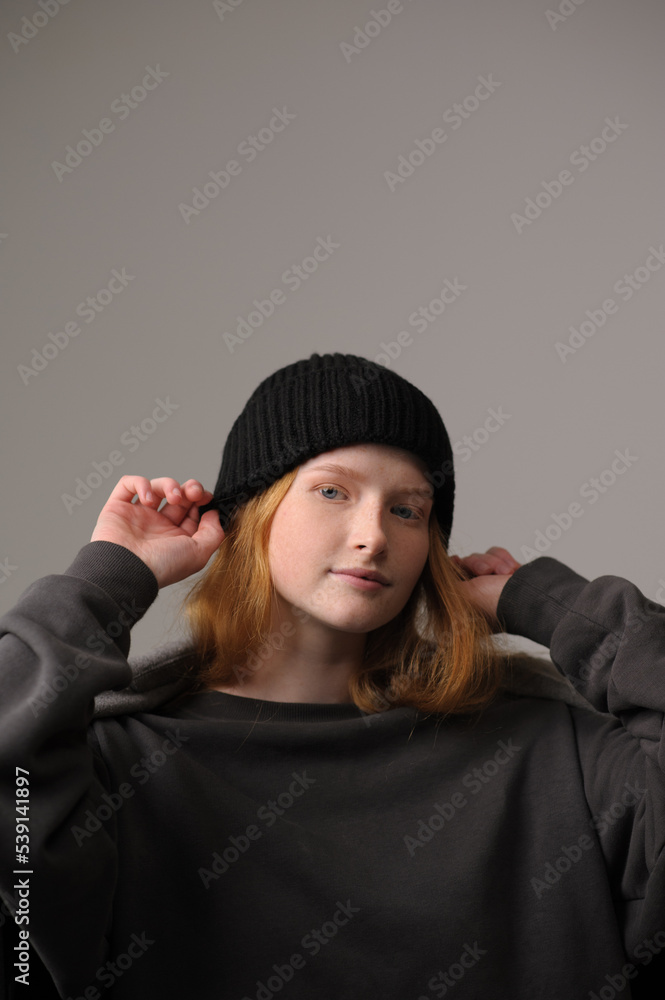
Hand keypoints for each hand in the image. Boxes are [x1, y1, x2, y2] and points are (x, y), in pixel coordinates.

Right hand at [90, 476, 225, 588]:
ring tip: (173, 497)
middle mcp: (157, 526)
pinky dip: (140, 484)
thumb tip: (214, 513)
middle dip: (189, 489)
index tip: (206, 498)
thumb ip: (213, 533)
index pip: (192, 511)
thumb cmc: (162, 566)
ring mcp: (137, 516)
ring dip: (168, 485)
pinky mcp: (117, 508)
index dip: (201, 500)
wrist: (127, 570)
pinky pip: (128, 485)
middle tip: (193, 492)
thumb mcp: (199, 553)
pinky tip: (149, 499)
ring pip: (156, 487)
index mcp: (175, 537)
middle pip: (177, 496)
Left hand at [450, 546, 521, 631]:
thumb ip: (445, 582)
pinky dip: (504, 559)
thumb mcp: (460, 594)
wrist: (529, 598)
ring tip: (504, 573)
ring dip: (492, 562)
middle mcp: (478, 596)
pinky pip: (497, 554)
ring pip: (481, 557)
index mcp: (465, 606)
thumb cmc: (495, 603)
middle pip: (465, 565)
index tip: (456, 561)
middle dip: (476, 564)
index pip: (450, 580)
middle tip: (485, 573)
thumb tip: (438, 572)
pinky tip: (511, 570)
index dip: (452, 567)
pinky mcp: (508, 574)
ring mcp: (493, 585)